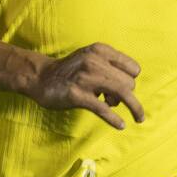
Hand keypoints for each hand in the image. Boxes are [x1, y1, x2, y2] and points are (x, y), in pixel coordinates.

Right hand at [27, 42, 144, 129]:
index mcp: (100, 51)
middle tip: (111, 99)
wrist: (41, 77)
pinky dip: (115, 119)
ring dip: (133, 108)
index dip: (131, 80)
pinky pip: (103, 109)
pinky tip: (121, 125)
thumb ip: (111, 67)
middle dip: (128, 95)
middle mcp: (94, 61)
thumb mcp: (91, 58)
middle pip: (130, 83)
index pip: (133, 68)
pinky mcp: (77, 95)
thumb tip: (129, 89)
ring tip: (136, 118)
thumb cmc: (71, 71)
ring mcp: (85, 78)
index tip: (120, 87)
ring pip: (122, 93)